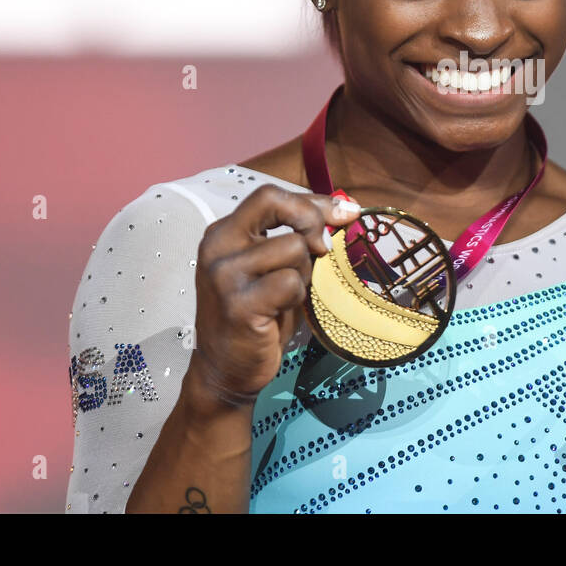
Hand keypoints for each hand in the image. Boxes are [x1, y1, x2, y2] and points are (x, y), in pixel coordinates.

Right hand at [184, 185, 359, 408]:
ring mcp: (224, 274)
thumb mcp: (274, 268)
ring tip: (287, 295)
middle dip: (311, 221)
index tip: (345, 213)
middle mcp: (217, 245)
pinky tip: (280, 311)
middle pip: (274, 202)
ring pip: (292, 247)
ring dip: (304, 272)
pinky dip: (296, 296)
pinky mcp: (238, 304)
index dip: (313, 201)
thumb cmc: (258, 315)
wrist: (226, 370)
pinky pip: (290, 282)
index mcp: (224, 232)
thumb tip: (347, 208)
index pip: (271, 195)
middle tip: (321, 251)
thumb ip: (297, 236)